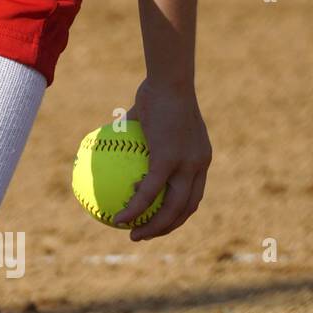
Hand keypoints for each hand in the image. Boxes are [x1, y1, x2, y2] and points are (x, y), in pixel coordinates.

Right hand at [113, 79, 211, 240]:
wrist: (167, 78)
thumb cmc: (156, 90)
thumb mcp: (147, 114)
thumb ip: (136, 132)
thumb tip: (113, 141)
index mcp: (199, 157)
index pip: (194, 193)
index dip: (179, 212)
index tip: (159, 220)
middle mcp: (198, 165)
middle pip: (187, 208)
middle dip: (167, 227)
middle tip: (145, 234)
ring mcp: (186, 164)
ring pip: (172, 209)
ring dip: (153, 227)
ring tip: (133, 234)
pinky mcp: (169, 160)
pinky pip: (149, 193)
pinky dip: (135, 209)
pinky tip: (120, 217)